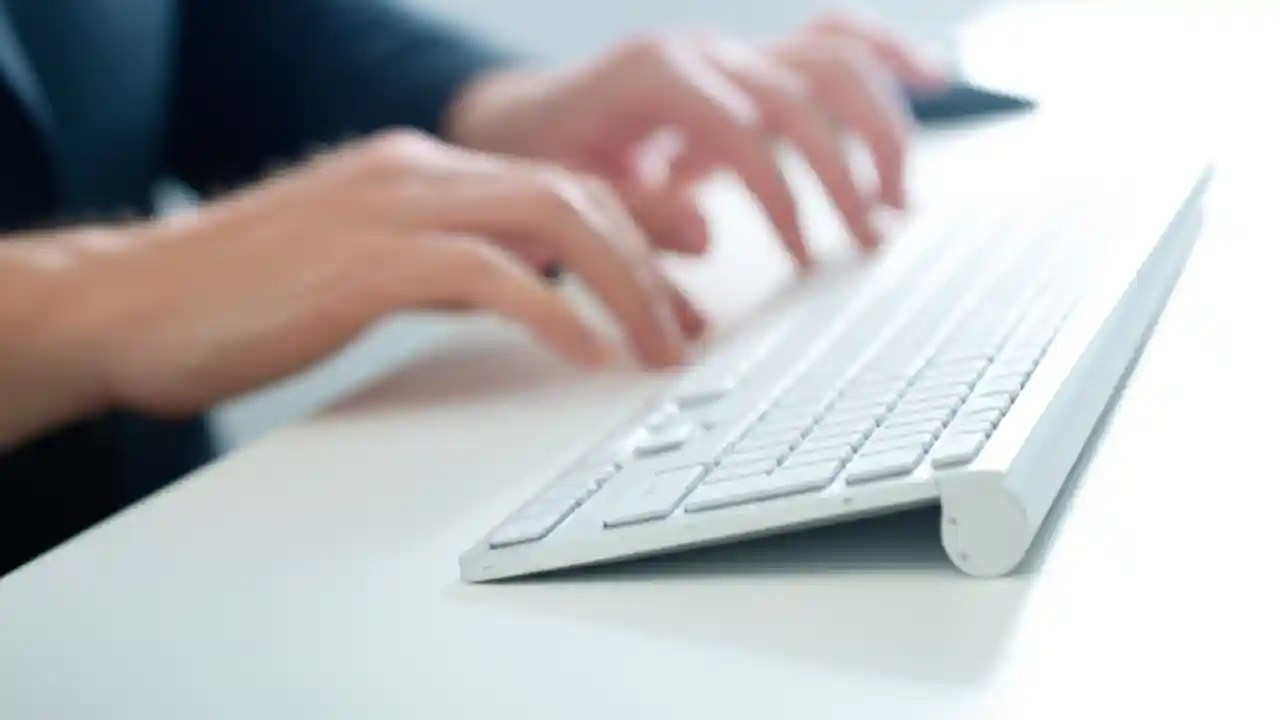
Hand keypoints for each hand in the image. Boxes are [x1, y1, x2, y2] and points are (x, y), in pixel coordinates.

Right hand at [23, 130, 701, 421]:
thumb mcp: (365, 263)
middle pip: (573, 191)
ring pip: (549, 219)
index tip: (692, 261)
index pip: (557, 176)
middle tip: (690, 320)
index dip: (638, 219)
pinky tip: (588, 353)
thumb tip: (523, 293)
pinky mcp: (364, 262)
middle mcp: (416, 171)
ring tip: (662, 343)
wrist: (128, 301)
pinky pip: (489, 275)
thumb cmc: (244, 295)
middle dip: (649, 257)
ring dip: (624, 283)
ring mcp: (390, 208)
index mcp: (420, 168)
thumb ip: (444, 264)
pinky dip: (554, 312)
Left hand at [446, 12, 945, 264]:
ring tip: (900, 198)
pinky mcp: (752, 66)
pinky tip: (930, 75)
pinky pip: (829, 42)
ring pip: (833, 60)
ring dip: (880, 127)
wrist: (526, 122)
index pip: (743, 133)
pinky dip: (884, 55)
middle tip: (866, 240)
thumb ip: (631, 219)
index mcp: (653, 76)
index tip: (802, 259)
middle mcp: (703, 51)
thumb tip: (708, 236)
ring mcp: (732, 52)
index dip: (781, 198)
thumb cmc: (545, 162)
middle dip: (847, 170)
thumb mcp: (570, 200)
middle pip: (806, 89)